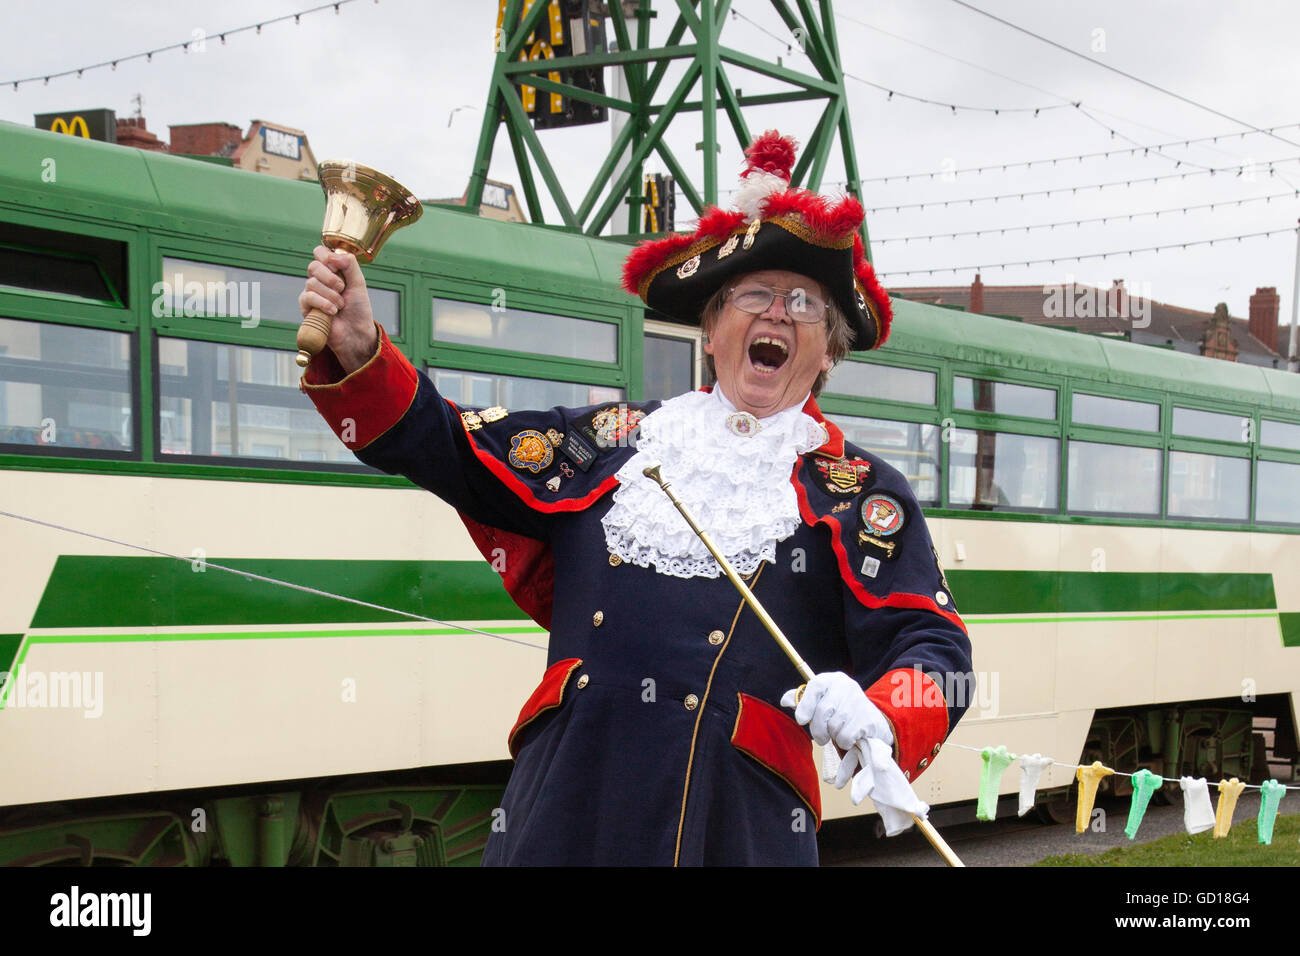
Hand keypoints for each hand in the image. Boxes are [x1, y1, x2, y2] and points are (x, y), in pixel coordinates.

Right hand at [299, 245, 377, 373]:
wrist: (356, 332)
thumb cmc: (358, 309)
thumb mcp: (359, 283)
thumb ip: (350, 265)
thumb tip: (334, 255)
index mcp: (332, 270)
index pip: (320, 252)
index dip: (327, 256)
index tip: (338, 267)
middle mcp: (319, 279)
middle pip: (314, 266)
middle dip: (330, 277)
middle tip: (342, 288)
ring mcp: (311, 293)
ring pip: (312, 282)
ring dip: (331, 294)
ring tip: (341, 305)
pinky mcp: (306, 307)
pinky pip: (308, 297)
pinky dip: (323, 303)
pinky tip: (333, 311)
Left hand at [780, 671, 892, 751]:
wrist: (872, 721)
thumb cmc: (840, 711)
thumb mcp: (822, 701)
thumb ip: (803, 701)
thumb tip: (784, 701)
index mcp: (832, 680)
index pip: (815, 686)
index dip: (805, 705)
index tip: (801, 720)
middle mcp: (847, 686)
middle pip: (823, 711)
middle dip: (818, 729)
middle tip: (820, 738)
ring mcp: (859, 701)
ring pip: (834, 726)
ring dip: (833, 736)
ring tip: (838, 733)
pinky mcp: (868, 718)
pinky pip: (846, 736)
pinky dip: (844, 742)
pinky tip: (850, 737)